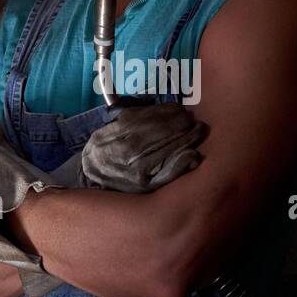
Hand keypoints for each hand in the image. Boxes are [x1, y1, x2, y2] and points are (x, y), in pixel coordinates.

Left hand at [80, 101, 206, 191]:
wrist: (93, 173)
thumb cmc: (126, 183)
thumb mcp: (150, 187)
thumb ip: (172, 172)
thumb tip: (195, 156)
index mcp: (140, 170)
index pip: (172, 147)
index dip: (190, 137)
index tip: (202, 130)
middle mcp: (128, 151)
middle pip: (164, 130)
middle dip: (184, 124)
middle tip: (196, 123)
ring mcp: (119, 135)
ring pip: (152, 119)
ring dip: (172, 114)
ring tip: (184, 115)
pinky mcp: (113, 123)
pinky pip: (141, 112)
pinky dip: (157, 110)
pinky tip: (168, 111)